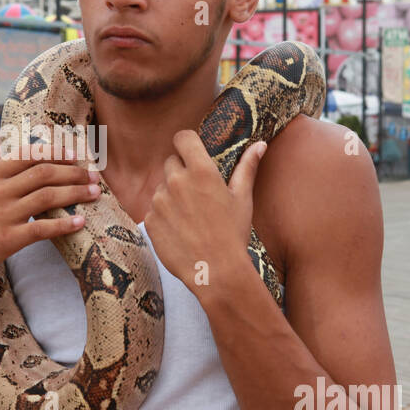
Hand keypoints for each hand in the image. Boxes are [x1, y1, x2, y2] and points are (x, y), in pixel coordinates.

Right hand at [0, 153, 99, 292]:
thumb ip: (2, 181)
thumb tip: (31, 168)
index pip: (29, 156)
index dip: (56, 152)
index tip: (76, 155)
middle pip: (44, 173)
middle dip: (74, 172)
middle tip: (93, 176)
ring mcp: (2, 215)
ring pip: (48, 197)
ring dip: (76, 193)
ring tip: (94, 193)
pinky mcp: (7, 239)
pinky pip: (42, 228)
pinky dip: (64, 224)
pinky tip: (80, 223)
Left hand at [144, 130, 265, 296]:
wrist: (216, 271)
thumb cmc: (233, 234)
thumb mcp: (243, 198)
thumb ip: (247, 167)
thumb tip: (260, 144)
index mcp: (200, 171)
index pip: (182, 138)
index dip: (186, 143)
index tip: (191, 152)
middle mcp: (176, 181)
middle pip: (171, 162)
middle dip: (181, 172)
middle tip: (197, 194)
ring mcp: (159, 201)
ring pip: (161, 187)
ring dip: (171, 195)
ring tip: (191, 217)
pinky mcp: (149, 220)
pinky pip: (153, 209)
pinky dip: (163, 215)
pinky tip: (181, 230)